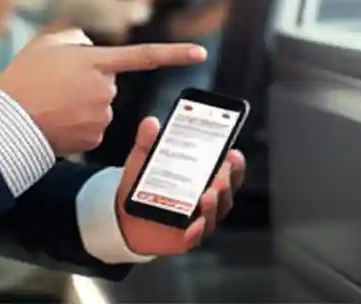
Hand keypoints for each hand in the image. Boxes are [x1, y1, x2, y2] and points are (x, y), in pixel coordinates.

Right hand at [0, 31, 205, 156]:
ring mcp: (101, 115)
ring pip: (99, 107)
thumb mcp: (45, 45)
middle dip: (88, 84)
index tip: (200, 53)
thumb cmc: (22, 78)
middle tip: (56, 86)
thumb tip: (90, 49)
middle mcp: (104, 89)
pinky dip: (77, 126)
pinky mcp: (94, 138)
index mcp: (96, 61)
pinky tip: (56, 122)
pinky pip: (92, 129)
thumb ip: (74, 38)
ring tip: (51, 105)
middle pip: (107, 84)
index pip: (144, 56)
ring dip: (81, 106)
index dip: (174, 54)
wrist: (6, 120)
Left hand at [115, 117, 245, 254]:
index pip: (228, 170)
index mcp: (204, 177)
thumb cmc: (144, 185)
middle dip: (226, 182)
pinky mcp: (188, 237)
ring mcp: (200, 219)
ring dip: (213, 204)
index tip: (233, 153)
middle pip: (225, 191)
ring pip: (214, 213)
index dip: (234, 163)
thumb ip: (148, 141)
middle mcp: (207, 198)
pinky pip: (196, 236)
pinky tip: (192, 224)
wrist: (126, 216)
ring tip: (207, 195)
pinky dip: (196, 230)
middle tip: (220, 175)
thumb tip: (150, 122)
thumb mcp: (145, 159)